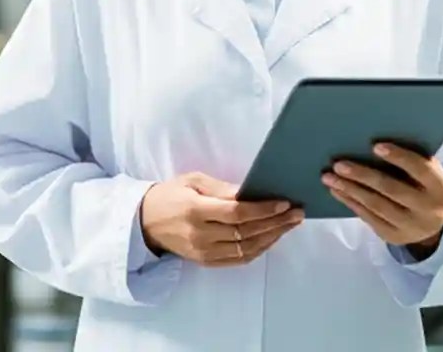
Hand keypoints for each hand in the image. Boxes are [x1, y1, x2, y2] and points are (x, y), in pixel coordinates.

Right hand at [140, 172, 304, 267]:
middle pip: (247, 231)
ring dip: (273, 237)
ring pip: (247, 248)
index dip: (264, 209)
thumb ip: (221, 188)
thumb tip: (250, 192)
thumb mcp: (191, 180)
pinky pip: (240, 259)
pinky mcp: (206, 262)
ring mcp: (204, 252)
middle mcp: (201, 234)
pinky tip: (272, 238)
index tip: (284, 202)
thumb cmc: (169, 195)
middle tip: (297, 213)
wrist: (145, 222)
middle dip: (276, 222)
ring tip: (290, 224)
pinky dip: (259, 249)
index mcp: (195, 210)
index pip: (237, 213)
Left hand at [322, 143, 442, 256]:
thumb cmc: (424, 187)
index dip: (399, 158)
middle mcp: (429, 209)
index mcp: (441, 188)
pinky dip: (350, 202)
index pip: (421, 170)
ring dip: (350, 189)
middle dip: (363, 176)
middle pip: (392, 190)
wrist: (434, 225)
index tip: (375, 146)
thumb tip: (375, 143)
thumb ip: (413, 161)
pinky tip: (336, 191)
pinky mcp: (393, 236)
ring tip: (329, 177)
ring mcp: (410, 226)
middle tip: (339, 164)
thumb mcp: (429, 174)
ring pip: (376, 205)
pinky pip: (368, 217)